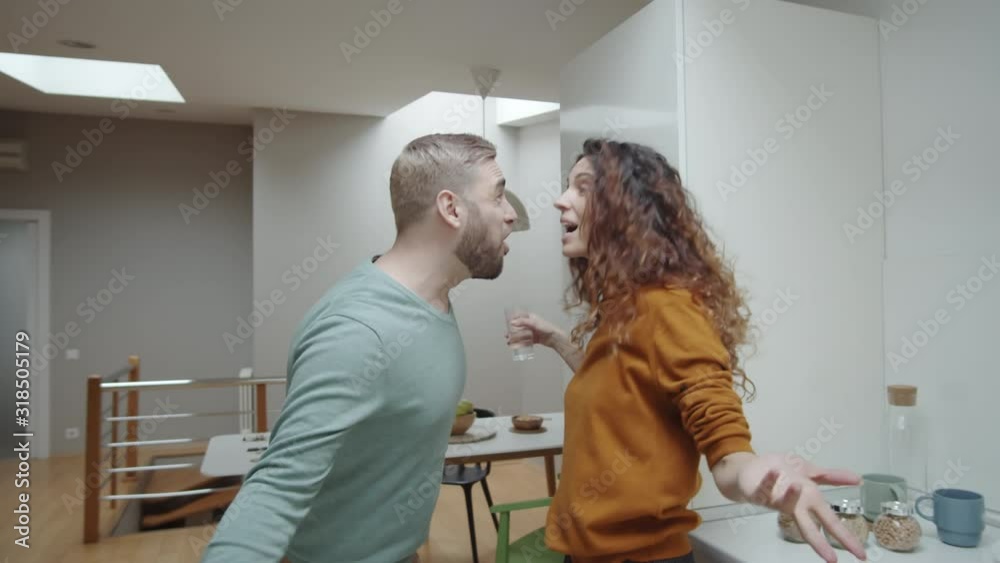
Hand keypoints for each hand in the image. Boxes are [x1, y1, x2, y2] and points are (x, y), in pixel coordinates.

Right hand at [506, 312, 560, 348]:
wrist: (555, 338)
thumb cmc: (546, 328)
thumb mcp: (533, 323)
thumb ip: (522, 322)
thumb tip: (511, 322)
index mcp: (531, 318)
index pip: (520, 316)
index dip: (513, 319)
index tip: (507, 323)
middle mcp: (531, 324)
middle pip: (519, 327)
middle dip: (512, 331)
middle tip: (506, 335)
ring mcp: (533, 332)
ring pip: (522, 335)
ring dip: (515, 338)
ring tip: (509, 343)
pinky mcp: (535, 339)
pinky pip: (526, 341)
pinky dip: (521, 344)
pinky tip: (517, 347)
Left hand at [735, 453, 865, 561]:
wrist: (750, 470)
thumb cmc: (781, 474)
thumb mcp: (810, 472)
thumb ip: (832, 477)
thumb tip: (858, 479)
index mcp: (809, 502)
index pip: (830, 522)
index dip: (845, 538)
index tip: (860, 555)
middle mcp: (794, 505)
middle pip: (809, 525)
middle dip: (821, 541)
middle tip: (833, 558)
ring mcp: (775, 498)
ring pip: (785, 502)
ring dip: (791, 496)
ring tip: (800, 487)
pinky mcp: (758, 490)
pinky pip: (763, 486)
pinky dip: (768, 480)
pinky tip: (774, 473)